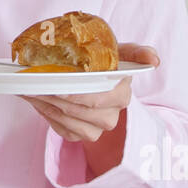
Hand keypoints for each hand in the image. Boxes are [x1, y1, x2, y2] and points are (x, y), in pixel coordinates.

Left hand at [19, 43, 159, 142]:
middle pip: (81, 111)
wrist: (88, 76)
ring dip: (48, 106)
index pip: (97, 99)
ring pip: (71, 122)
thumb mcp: (117, 51)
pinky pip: (64, 131)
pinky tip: (39, 102)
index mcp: (122, 92)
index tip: (56, 84)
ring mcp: (98, 127)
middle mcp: (113, 113)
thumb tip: (154, 59)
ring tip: (33, 91)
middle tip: (36, 84)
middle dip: (56, 98)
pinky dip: (48, 116)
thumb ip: (135, 53)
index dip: (75, 94)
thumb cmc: (102, 62)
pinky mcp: (83, 135)